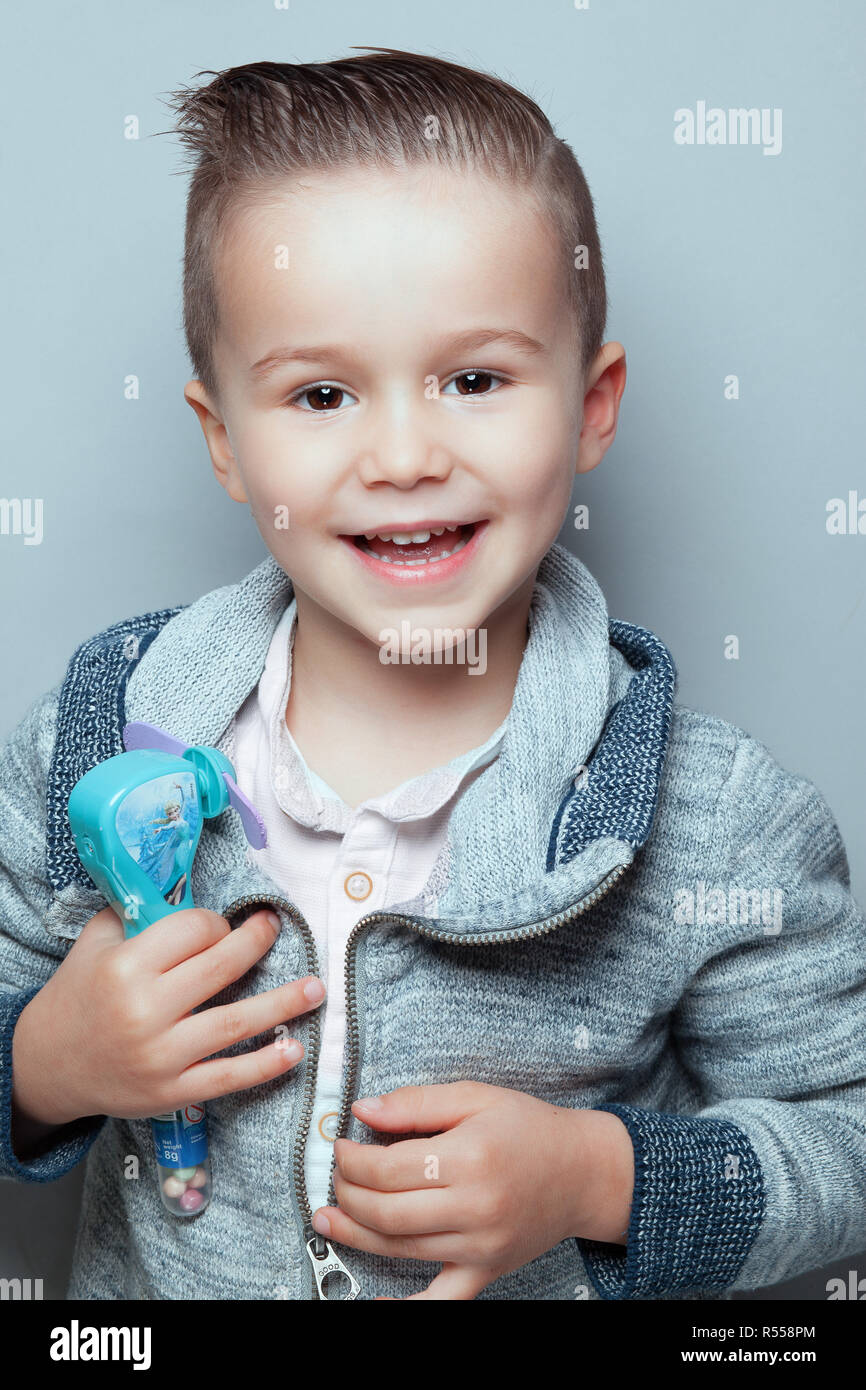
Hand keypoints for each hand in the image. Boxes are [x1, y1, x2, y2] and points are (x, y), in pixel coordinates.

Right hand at [11, 905, 324, 1128]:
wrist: (46, 1064)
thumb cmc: (79, 993)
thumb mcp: (97, 942)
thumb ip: (139, 914)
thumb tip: (190, 887)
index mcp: (126, 967)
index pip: (194, 931)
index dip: (215, 923)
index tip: (222, 925)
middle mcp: (145, 1011)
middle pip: (222, 968)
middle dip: (258, 944)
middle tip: (278, 929)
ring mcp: (161, 1056)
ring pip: (235, 1023)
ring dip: (283, 1004)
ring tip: (316, 988)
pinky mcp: (171, 1092)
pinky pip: (228, 1077)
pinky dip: (265, 1065)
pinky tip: (294, 1050)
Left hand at [311, 1080, 633, 1299]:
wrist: (582, 1172)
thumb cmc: (528, 1128)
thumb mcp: (475, 1097)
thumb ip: (416, 1103)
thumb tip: (362, 1110)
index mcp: (469, 1157)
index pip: (388, 1167)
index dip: (352, 1159)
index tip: (340, 1146)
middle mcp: (474, 1207)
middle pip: (387, 1211)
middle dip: (348, 1194)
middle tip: (336, 1176)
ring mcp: (479, 1246)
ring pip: (401, 1248)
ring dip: (356, 1234)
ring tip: (330, 1217)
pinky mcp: (486, 1270)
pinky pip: (441, 1301)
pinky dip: (405, 1307)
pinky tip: (375, 1301)